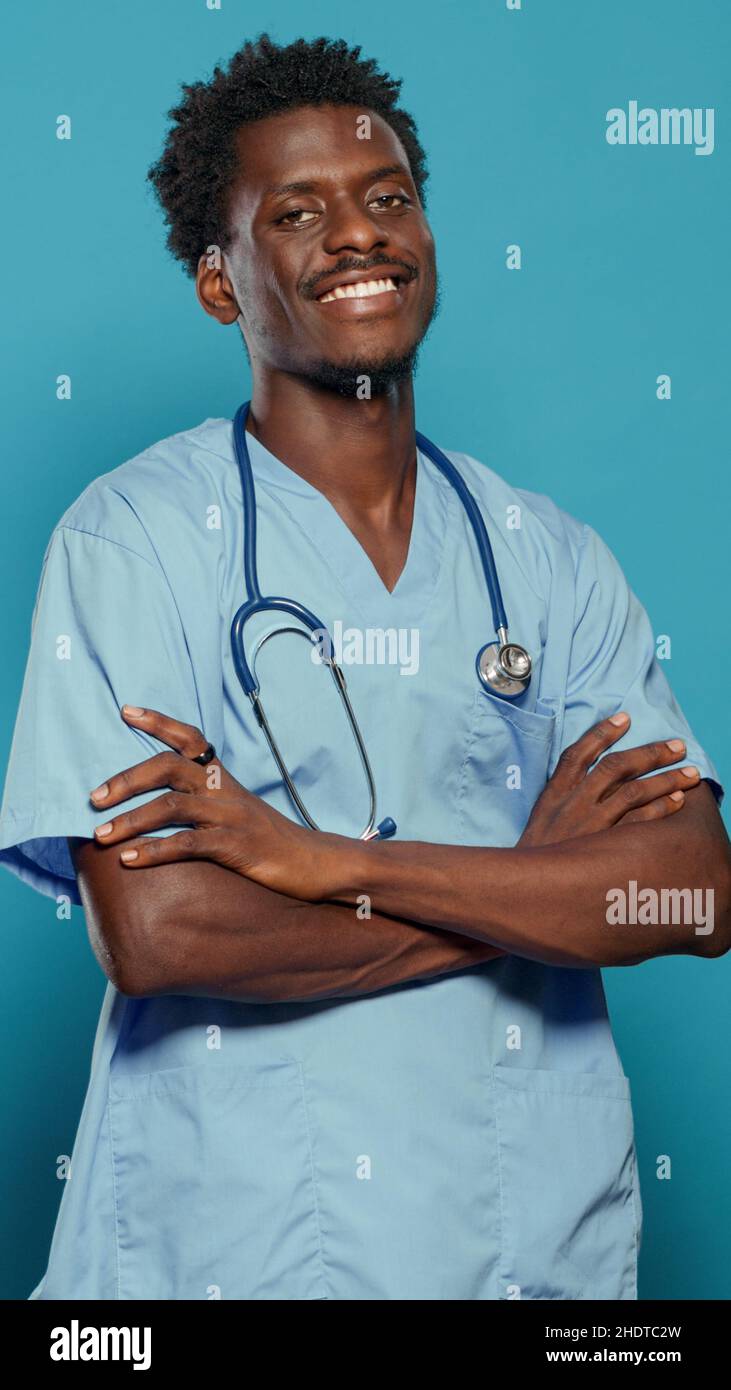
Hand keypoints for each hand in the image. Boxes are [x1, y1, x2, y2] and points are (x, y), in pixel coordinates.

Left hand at [88, 705, 342, 899]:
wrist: (316, 862)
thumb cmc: (271, 841)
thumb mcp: (239, 811)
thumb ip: (207, 801)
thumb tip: (166, 803)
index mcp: (224, 779)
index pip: (189, 738)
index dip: (158, 722)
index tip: (125, 711)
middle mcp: (225, 790)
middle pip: (169, 767)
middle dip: (127, 779)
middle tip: (94, 797)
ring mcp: (231, 817)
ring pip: (172, 806)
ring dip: (131, 819)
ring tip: (101, 834)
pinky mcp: (237, 847)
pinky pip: (189, 844)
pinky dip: (155, 851)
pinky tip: (130, 861)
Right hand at [518, 711, 699, 847]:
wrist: (530, 890)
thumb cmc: (538, 853)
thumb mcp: (542, 817)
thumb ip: (564, 794)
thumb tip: (592, 772)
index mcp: (555, 793)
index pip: (578, 753)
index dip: (602, 732)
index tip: (625, 717)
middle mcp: (573, 803)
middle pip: (616, 767)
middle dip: (650, 753)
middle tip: (677, 746)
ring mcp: (591, 825)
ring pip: (634, 792)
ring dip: (666, 779)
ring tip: (691, 772)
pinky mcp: (605, 848)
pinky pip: (639, 824)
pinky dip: (661, 809)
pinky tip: (679, 800)